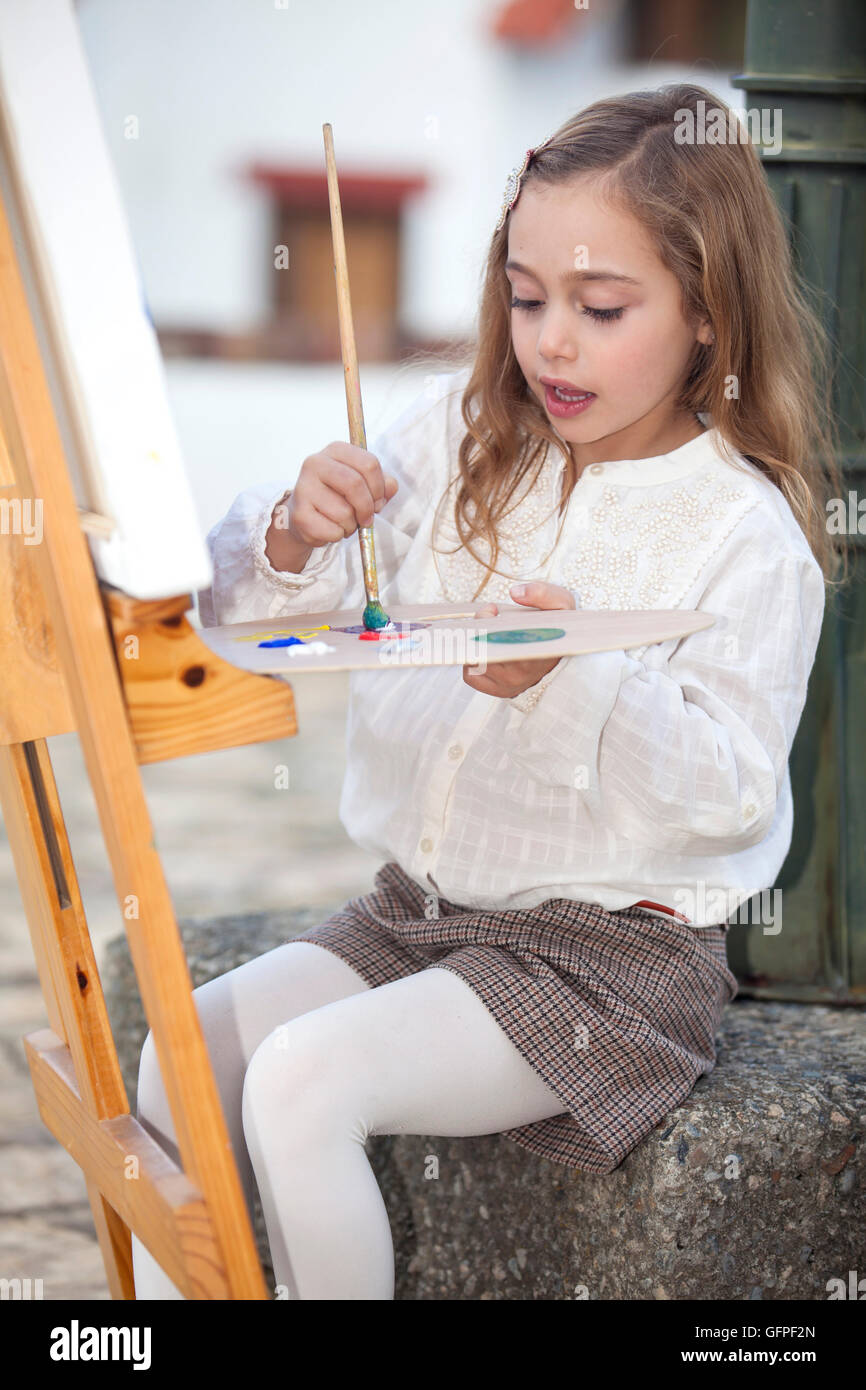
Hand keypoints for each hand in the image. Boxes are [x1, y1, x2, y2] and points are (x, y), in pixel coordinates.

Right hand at [265, 442, 398, 571]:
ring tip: (344, 522)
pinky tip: (330, 528)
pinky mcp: (299, 514)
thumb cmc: (339, 498)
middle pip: (355, 484)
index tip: (378, 501)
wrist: (306, 516)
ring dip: (352, 525)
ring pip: (344, 512)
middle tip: (367, 518)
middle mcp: (315, 463)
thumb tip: (390, 487)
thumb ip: (382, 484)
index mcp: (335, 450)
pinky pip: (333, 531)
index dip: (380, 487)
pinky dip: (338, 536)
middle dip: (367, 507)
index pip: (369, 463)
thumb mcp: (364, 485)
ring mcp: (304, 487)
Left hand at [462, 581, 575, 697]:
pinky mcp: (500, 691)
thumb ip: (543, 593)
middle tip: (488, 617)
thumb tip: (515, 592)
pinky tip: (486, 648)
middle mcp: (521, 674)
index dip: (486, 620)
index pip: (497, 639)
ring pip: (475, 662)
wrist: (565, 649)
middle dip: (479, 629)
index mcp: (536, 653)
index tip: (492, 610)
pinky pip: (471, 677)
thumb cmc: (560, 625)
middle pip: (482, 651)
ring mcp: (510, 685)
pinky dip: (472, 661)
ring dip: (476, 643)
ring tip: (488, 633)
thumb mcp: (561, 602)